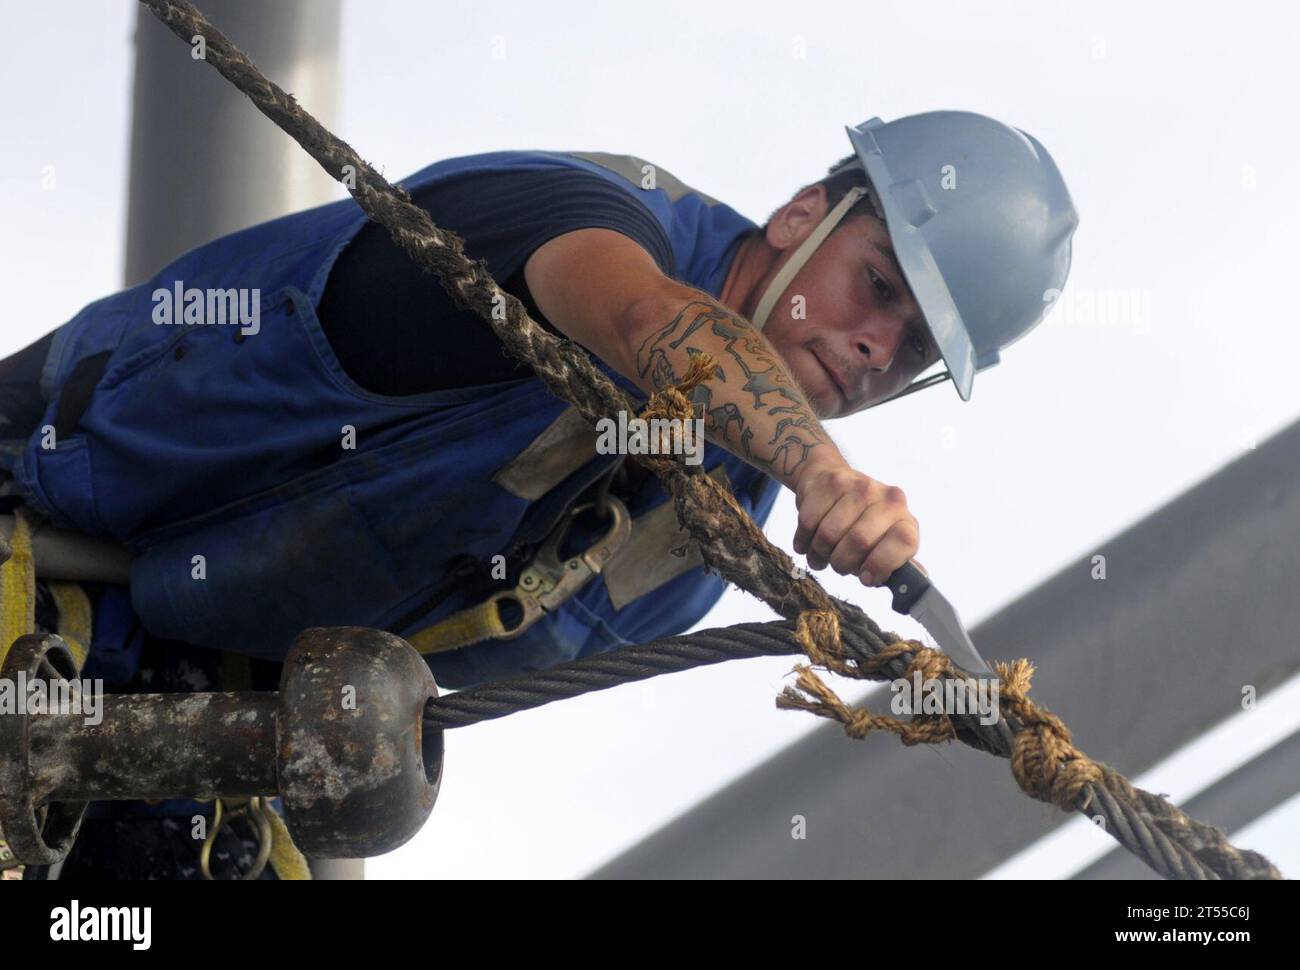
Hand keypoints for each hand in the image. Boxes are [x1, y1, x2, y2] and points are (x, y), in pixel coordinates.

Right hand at [792, 458, 919, 586]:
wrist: (832, 480)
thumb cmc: (861, 521)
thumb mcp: (884, 541)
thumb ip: (896, 563)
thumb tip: (914, 586)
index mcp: (904, 519)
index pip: (903, 543)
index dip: (881, 565)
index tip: (865, 578)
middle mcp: (886, 499)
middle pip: (859, 542)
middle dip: (841, 563)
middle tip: (837, 564)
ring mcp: (859, 486)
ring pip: (829, 534)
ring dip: (819, 552)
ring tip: (821, 553)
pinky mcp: (830, 482)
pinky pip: (809, 522)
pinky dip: (803, 539)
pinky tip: (808, 539)